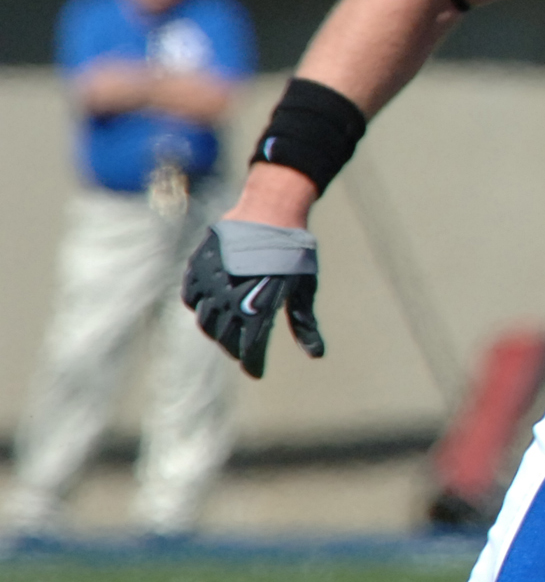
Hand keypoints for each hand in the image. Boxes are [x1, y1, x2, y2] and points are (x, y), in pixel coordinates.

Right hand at [183, 220, 324, 378]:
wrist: (271, 209)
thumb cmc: (293, 250)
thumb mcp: (303, 288)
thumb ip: (305, 323)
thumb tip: (316, 355)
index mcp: (258, 307)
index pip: (250, 348)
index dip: (252, 363)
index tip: (255, 371)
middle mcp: (230, 298)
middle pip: (225, 338)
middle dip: (235, 348)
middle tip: (243, 351)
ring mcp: (210, 282)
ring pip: (205, 321)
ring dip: (216, 331)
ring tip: (227, 332)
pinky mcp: (197, 267)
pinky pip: (191, 297)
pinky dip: (200, 307)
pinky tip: (212, 309)